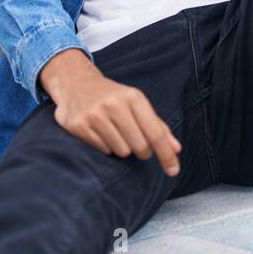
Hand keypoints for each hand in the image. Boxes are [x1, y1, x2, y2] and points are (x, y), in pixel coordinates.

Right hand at [38, 47, 182, 175]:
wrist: (76, 82)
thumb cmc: (113, 96)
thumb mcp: (137, 104)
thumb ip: (158, 126)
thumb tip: (176, 149)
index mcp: (133, 97)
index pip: (155, 133)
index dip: (166, 154)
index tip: (174, 171)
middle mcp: (114, 104)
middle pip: (139, 146)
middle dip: (142, 150)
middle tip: (136, 140)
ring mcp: (95, 115)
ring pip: (121, 151)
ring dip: (122, 147)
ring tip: (115, 132)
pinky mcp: (78, 125)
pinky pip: (103, 150)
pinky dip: (106, 146)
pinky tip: (101, 132)